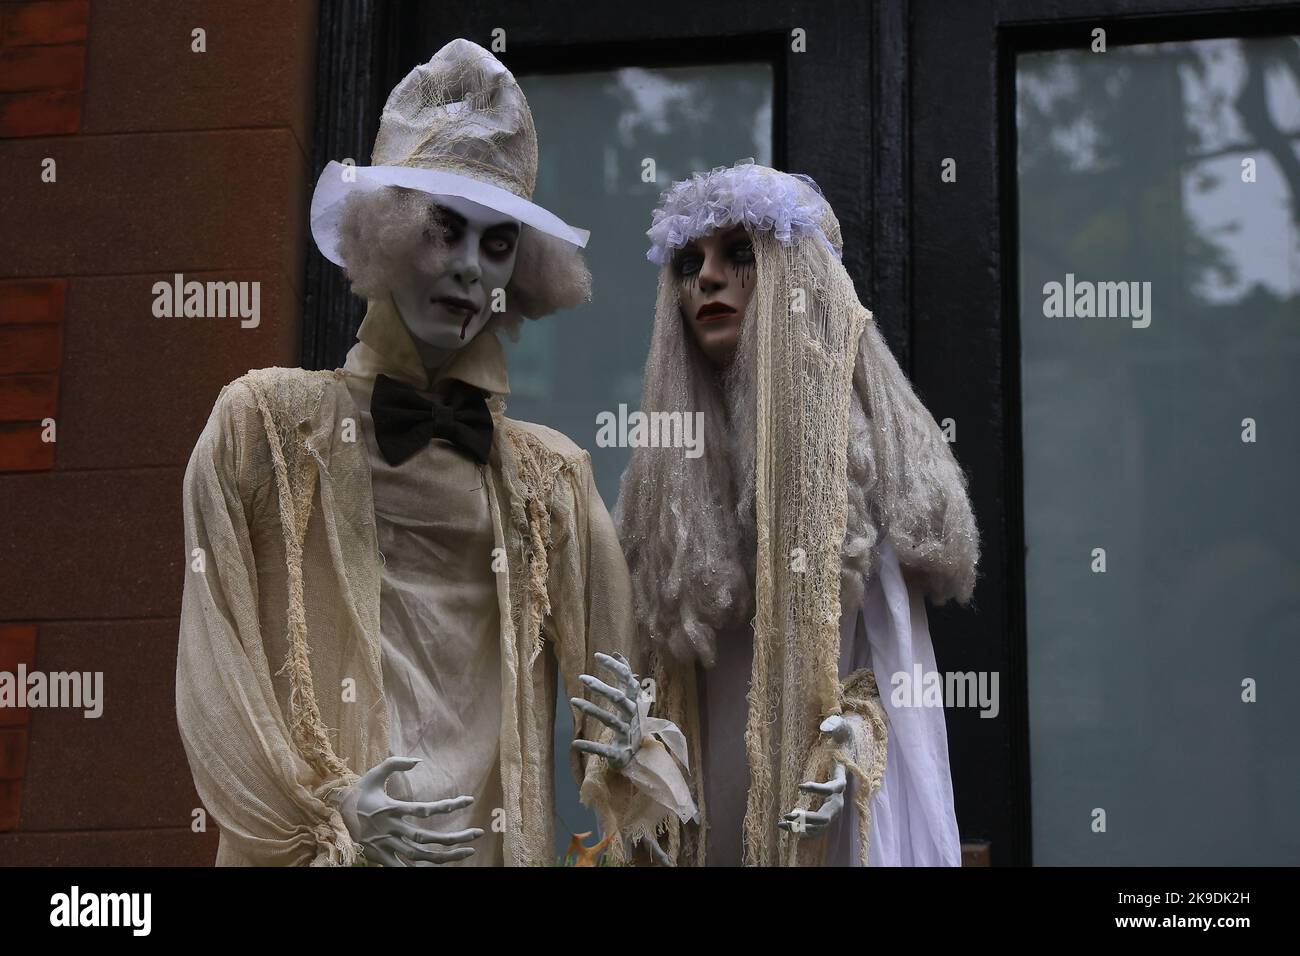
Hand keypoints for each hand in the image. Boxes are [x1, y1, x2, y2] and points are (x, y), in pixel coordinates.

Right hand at [335, 756, 483, 865]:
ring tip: (468, 852)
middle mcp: (390, 829)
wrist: (336, 812)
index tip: (469, 800)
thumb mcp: (375, 773)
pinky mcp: (380, 856)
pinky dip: (419, 871)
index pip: (424, 810)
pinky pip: (401, 868)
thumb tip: (418, 761)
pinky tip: (440, 868)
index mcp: (391, 809)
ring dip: (445, 856)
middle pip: (426, 838)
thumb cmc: (361, 791)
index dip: (448, 806)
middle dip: (454, 838)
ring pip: (419, 856)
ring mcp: (385, 845)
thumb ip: (395, 764)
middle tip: (478, 834)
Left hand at [570, 651, 642, 770]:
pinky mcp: (619, 753)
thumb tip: (617, 652)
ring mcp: (627, 735)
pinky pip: (604, 750)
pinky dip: (590, 747)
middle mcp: (633, 716)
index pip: (627, 680)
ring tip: (573, 700)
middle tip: (582, 678)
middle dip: (601, 688)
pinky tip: (575, 743)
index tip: (597, 656)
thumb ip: (625, 677)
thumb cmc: (632, 722)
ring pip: (610, 721)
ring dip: (592, 710)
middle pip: (619, 699)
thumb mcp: (631, 699)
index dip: (614, 667)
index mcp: (635, 702)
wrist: (640, 757)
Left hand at [778, 715, 850, 837]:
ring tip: (783, 822)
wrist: (845, 761)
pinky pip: (815, 829)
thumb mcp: (840, 732)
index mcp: (841, 782)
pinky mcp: (825, 817)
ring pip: (820, 826)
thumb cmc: (840, 746)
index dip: (818, 789)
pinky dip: (801, 830)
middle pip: (827, 816)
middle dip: (808, 817)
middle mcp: (839, 801)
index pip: (833, 788)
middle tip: (788, 813)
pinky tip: (784, 827)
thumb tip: (826, 726)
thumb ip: (835, 726)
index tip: (799, 785)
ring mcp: (833, 812)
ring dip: (802, 827)